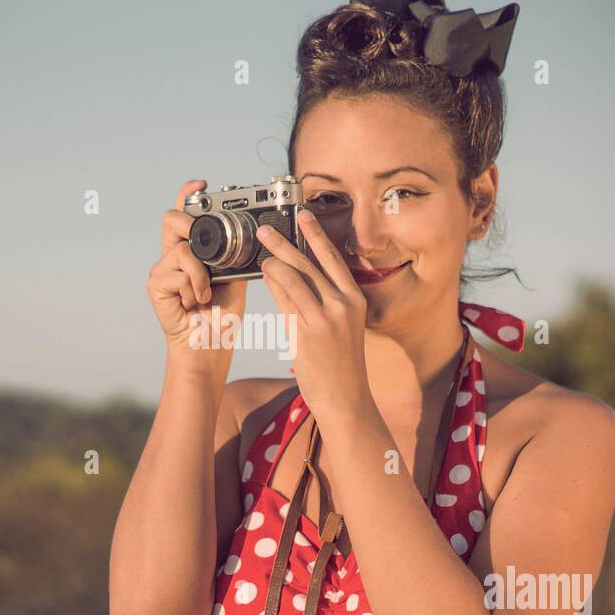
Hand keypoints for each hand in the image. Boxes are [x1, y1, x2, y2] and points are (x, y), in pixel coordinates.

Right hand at [147, 180, 247, 353]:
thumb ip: (232, 254)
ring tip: (206, 295)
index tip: (201, 183)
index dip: (188, 195)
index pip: (185, 215)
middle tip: (205, 243)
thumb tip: (244, 229)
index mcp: (192, 252)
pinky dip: (194, 287)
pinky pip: (178, 272)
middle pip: (172, 219)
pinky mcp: (155, 285)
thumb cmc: (222, 315)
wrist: (209, 346)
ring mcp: (161, 270)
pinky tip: (194, 303)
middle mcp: (172, 256)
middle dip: (191, 224)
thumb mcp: (235, 277)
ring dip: (202, 274)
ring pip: (183, 251)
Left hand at [258, 208, 372, 420]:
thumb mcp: (338, 328)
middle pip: (309, 262)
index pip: (332, 258)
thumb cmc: (339, 367)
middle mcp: (343, 303)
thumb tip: (290, 277)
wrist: (345, 400)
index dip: (316, 234)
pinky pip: (286, 297)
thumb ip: (318, 302)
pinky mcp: (309, 330)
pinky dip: (273, 283)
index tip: (302, 215)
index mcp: (355, 300)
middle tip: (265, 228)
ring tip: (260, 253)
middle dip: (284, 242)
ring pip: (294, 276)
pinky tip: (263, 275)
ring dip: (273, 261)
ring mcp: (327, 316)